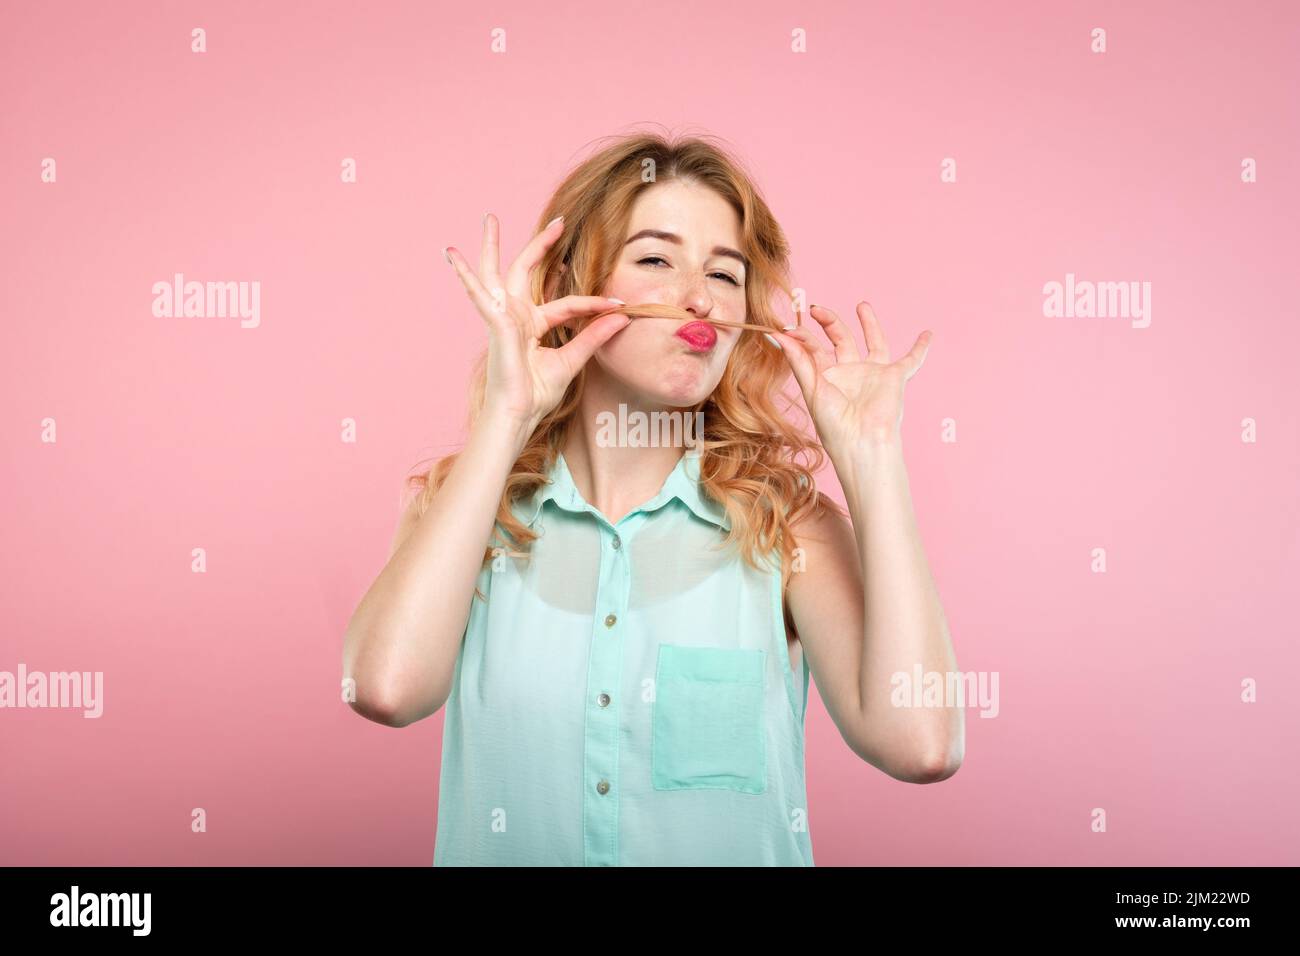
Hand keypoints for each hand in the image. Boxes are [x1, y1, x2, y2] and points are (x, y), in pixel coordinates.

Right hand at [444, 213, 628, 438]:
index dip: (594, 303)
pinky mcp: (495, 323)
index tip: (619, 303)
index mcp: (533, 325)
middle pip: (526, 272)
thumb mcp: (572, 360)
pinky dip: (466, 276)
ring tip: (489, 219)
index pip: (567, 303)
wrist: (517, 415)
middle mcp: (516, 316)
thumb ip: (593, 337)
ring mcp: (503, 317)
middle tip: (559, 222)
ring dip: (492, 246)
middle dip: (541, 245)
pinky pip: (480, 295)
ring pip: (496, 273)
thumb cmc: (536, 394)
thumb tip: (622, 317)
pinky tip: (453, 256)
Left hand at [768, 302, 931, 454]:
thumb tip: (778, 335)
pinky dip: (921, 348)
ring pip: (874, 343)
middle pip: (840, 340)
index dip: (801, 335)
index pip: (813, 348)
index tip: (788, 327)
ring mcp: (872, 374)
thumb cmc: (834, 424)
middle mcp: (849, 374)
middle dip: (829, 322)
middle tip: (817, 309)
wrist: (862, 442)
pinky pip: (912, 361)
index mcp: (827, 378)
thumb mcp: (812, 388)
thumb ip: (798, 360)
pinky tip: (927, 334)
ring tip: (862, 305)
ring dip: (869, 324)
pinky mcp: (894, 377)